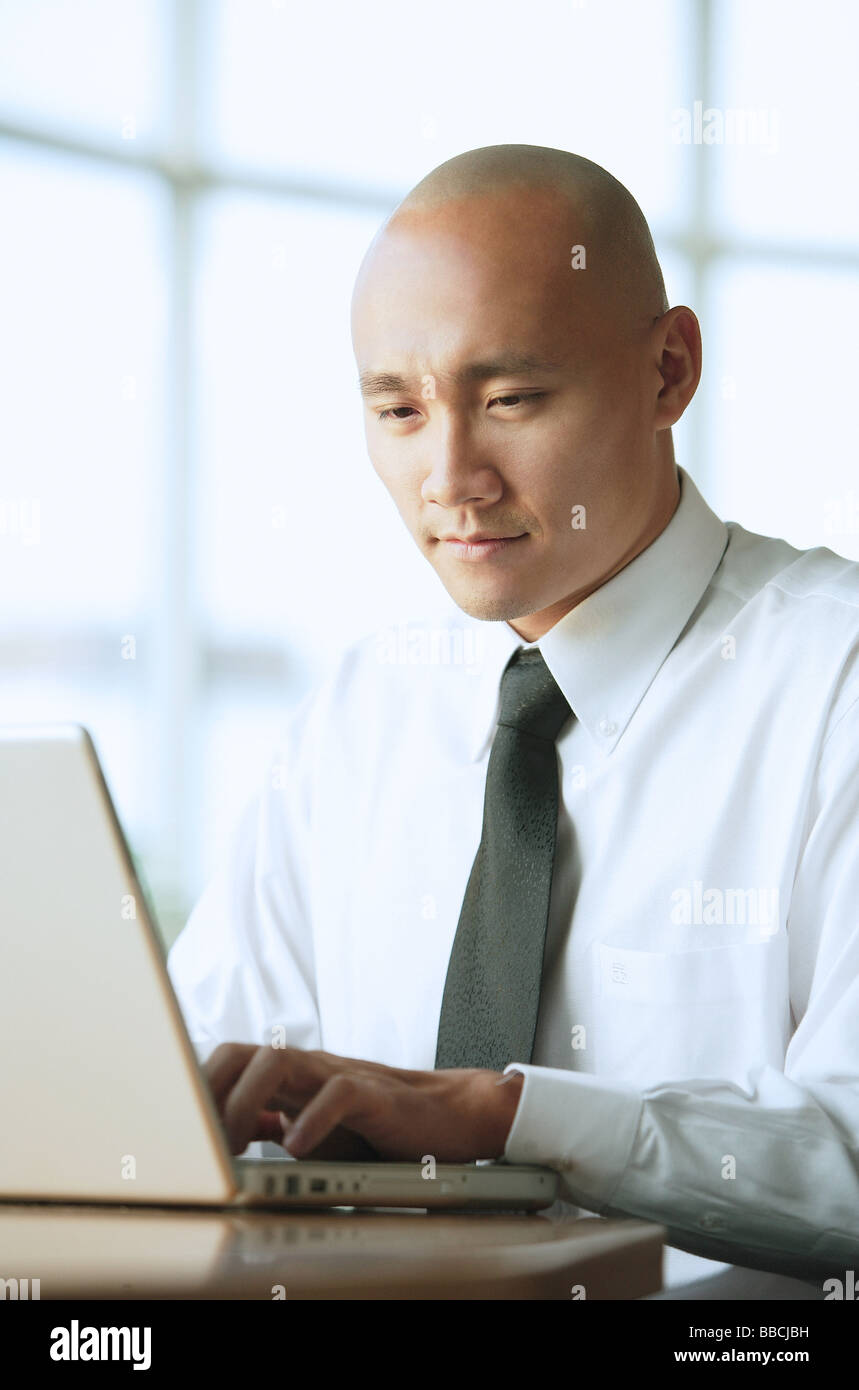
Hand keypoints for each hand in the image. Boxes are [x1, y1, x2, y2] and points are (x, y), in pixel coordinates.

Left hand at [204, 1042, 524, 1162]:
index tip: (183, 1133)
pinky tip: (298, 1147)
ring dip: (247, 1100)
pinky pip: (337, 1093)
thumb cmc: (377, 1126)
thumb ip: (270, 1122)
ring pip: (278, 1060)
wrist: (448, 1117)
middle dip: (212, 1091)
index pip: (228, 1063)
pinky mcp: (374, 1094)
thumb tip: (221, 1132)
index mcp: (289, 1078)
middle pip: (240, 1052)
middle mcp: (307, 1068)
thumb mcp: (312, 1127)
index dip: (198, 1091)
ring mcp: (338, 1075)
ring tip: (240, 1143)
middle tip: (206, 1140)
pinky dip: (311, 1119)